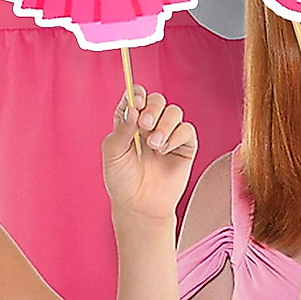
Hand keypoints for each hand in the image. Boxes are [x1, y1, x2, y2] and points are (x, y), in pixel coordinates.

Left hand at [102, 86, 197, 225]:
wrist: (139, 207)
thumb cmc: (122, 180)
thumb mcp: (113, 154)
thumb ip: (121, 129)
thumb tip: (133, 110)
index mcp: (130, 119)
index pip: (136, 95)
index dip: (137, 94)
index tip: (137, 102)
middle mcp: (150, 122)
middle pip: (157, 100)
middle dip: (152, 109)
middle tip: (144, 125)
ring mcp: (168, 133)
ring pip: (174, 112)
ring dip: (164, 125)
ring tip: (154, 145)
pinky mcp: (184, 146)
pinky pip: (186, 130)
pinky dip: (176, 136)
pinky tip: (164, 150)